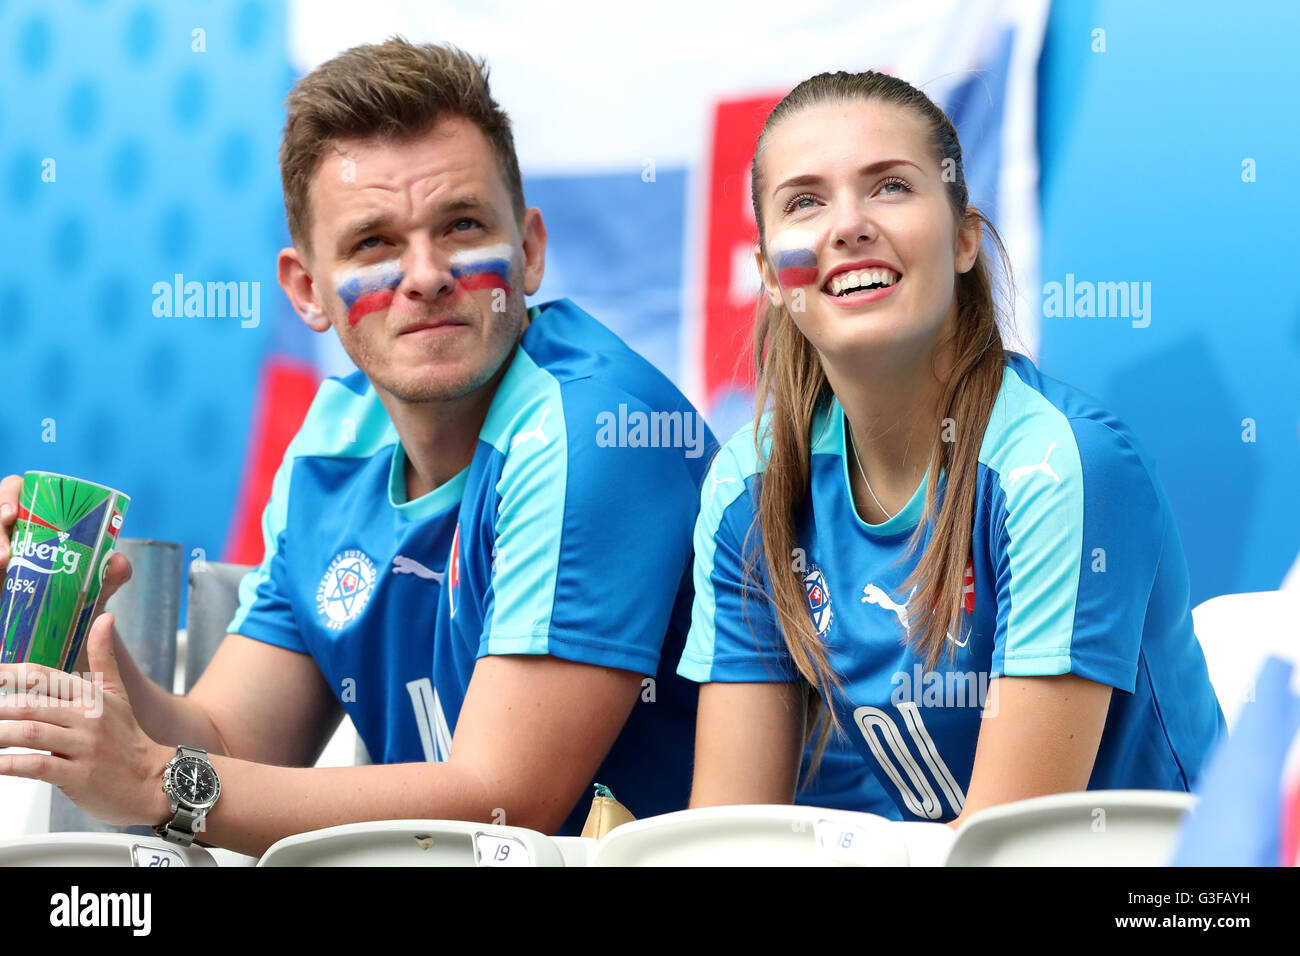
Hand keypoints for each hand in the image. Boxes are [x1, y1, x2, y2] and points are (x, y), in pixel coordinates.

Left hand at [0, 612, 171, 826]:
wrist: (153, 781)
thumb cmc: (127, 739)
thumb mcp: (117, 695)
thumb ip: (103, 658)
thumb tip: (106, 618)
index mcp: (91, 696)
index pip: (43, 677)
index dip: (10, 673)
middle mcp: (87, 717)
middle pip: (30, 706)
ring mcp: (83, 746)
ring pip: (30, 733)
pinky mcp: (78, 775)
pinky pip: (36, 766)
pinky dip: (8, 765)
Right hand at [1, 474, 133, 670]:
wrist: (64, 635)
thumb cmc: (78, 599)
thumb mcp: (96, 588)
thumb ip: (111, 576)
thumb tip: (117, 561)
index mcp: (38, 523)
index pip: (17, 493)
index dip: (9, 495)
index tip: (14, 513)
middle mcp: (13, 535)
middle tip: (4, 553)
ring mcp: (1, 554)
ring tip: (1, 562)